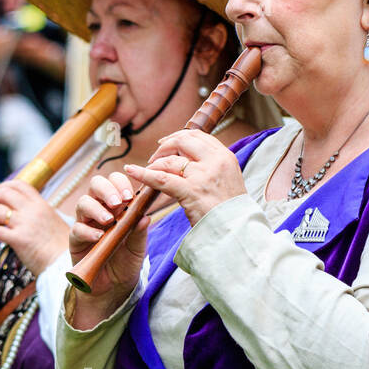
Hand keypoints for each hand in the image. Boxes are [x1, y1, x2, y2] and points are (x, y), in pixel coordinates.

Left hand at [0, 180, 69, 276]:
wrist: (67, 266)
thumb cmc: (63, 251)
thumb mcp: (55, 226)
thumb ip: (42, 219)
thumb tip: (31, 221)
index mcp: (42, 205)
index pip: (20, 186)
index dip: (4, 187)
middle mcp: (33, 211)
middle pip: (4, 193)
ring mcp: (25, 224)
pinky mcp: (19, 240)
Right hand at [69, 171, 147, 327]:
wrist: (113, 289)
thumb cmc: (126, 264)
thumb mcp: (138, 249)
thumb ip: (139, 232)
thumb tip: (145, 215)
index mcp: (117, 207)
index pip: (115, 183)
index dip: (121, 184)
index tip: (130, 195)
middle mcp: (100, 210)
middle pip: (96, 184)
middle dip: (107, 189)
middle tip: (118, 203)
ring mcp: (86, 223)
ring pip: (83, 202)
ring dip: (96, 208)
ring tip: (109, 221)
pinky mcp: (75, 240)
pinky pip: (77, 229)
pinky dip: (88, 231)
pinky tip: (99, 237)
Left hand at [125, 129, 246, 226]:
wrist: (237, 232)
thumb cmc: (230, 213)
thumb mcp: (228, 182)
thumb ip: (213, 168)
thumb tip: (192, 160)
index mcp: (225, 157)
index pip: (199, 136)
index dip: (179, 137)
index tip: (168, 144)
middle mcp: (216, 161)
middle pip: (183, 140)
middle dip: (165, 146)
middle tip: (155, 157)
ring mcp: (203, 175)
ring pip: (171, 160)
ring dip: (155, 163)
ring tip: (147, 169)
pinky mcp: (191, 191)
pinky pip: (162, 179)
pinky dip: (144, 174)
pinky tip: (132, 170)